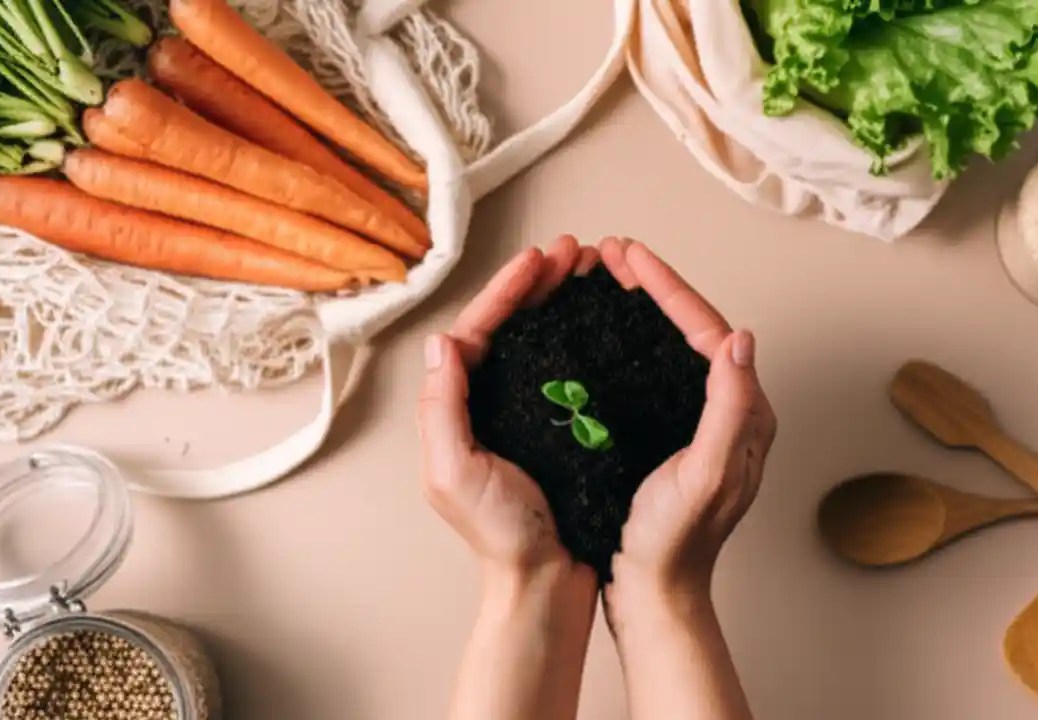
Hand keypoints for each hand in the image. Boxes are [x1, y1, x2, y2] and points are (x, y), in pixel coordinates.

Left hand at [419, 236, 603, 719]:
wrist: (545, 581)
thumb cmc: (501, 537)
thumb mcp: (454, 473)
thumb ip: (442, 409)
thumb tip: (442, 342)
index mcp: (456, 409)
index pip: (476, 330)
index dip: (507, 290)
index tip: (537, 261)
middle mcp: (485, 405)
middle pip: (507, 326)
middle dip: (536, 284)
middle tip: (572, 254)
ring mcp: (519, 414)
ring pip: (534, 340)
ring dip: (555, 302)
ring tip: (585, 274)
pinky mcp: (552, 428)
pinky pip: (560, 368)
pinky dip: (574, 337)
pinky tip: (595, 323)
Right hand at [597, 238, 777, 608]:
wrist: (656, 592)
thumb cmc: (675, 541)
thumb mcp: (707, 474)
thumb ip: (730, 408)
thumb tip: (739, 339)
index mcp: (744, 413)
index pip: (708, 330)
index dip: (668, 287)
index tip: (630, 257)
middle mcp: (729, 411)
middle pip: (693, 329)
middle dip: (655, 287)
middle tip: (613, 256)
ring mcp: (701, 422)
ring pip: (674, 346)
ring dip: (643, 308)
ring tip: (608, 280)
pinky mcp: (675, 434)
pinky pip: (658, 370)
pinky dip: (634, 342)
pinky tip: (607, 334)